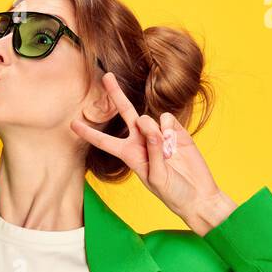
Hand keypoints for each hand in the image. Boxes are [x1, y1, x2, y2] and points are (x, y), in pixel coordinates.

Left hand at [69, 72, 236, 235]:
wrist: (199, 195)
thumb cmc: (173, 192)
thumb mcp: (157, 177)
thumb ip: (152, 151)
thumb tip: (150, 124)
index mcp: (130, 155)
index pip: (104, 142)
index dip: (89, 132)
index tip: (72, 123)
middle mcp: (141, 141)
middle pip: (126, 114)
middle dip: (116, 94)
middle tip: (107, 76)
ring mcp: (159, 134)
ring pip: (149, 119)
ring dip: (154, 132)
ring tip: (167, 153)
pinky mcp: (176, 131)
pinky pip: (167, 119)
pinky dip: (170, 129)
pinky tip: (176, 143)